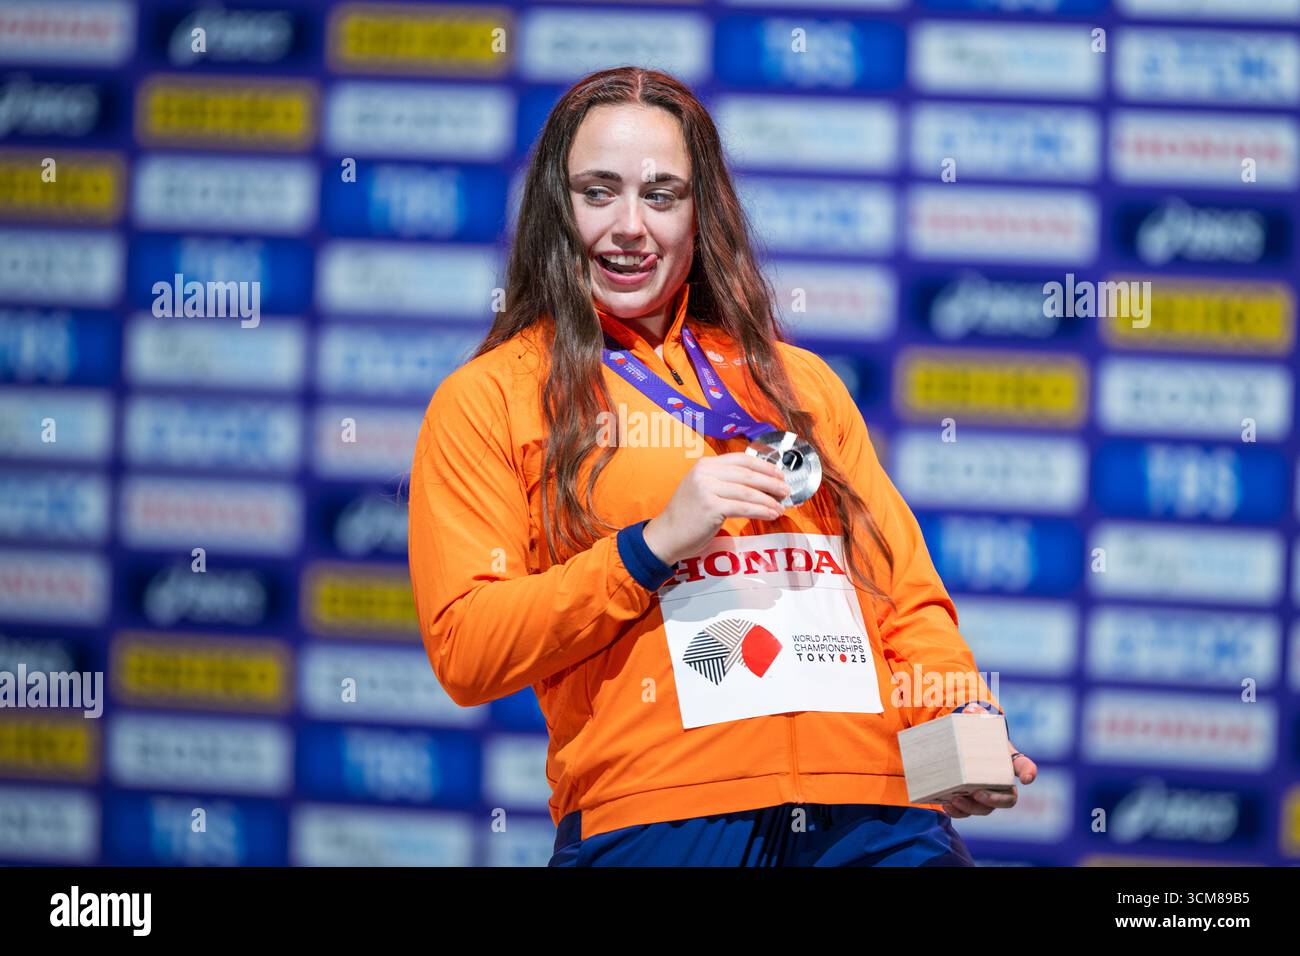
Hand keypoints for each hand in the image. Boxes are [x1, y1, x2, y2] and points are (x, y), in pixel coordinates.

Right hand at [642, 452, 790, 566]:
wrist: (666, 536)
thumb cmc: (687, 516)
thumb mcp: (703, 489)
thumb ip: (724, 482)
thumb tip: (759, 483)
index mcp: (705, 465)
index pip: (741, 459)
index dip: (764, 465)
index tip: (779, 473)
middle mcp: (705, 473)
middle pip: (747, 474)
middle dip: (771, 482)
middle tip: (786, 490)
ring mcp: (706, 489)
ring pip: (748, 491)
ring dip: (769, 499)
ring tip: (781, 506)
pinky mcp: (711, 506)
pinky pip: (744, 507)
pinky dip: (761, 511)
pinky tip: (771, 514)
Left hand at [939, 702, 1037, 818]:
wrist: (959, 745)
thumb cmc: (973, 735)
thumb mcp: (975, 723)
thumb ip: (975, 717)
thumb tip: (970, 711)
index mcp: (1008, 761)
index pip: (1025, 766)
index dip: (1029, 772)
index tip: (1027, 778)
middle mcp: (1002, 783)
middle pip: (1007, 799)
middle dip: (994, 800)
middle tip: (977, 793)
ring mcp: (987, 795)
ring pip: (985, 809)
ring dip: (971, 808)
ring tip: (955, 799)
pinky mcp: (970, 801)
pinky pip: (968, 812)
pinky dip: (958, 811)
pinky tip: (947, 804)